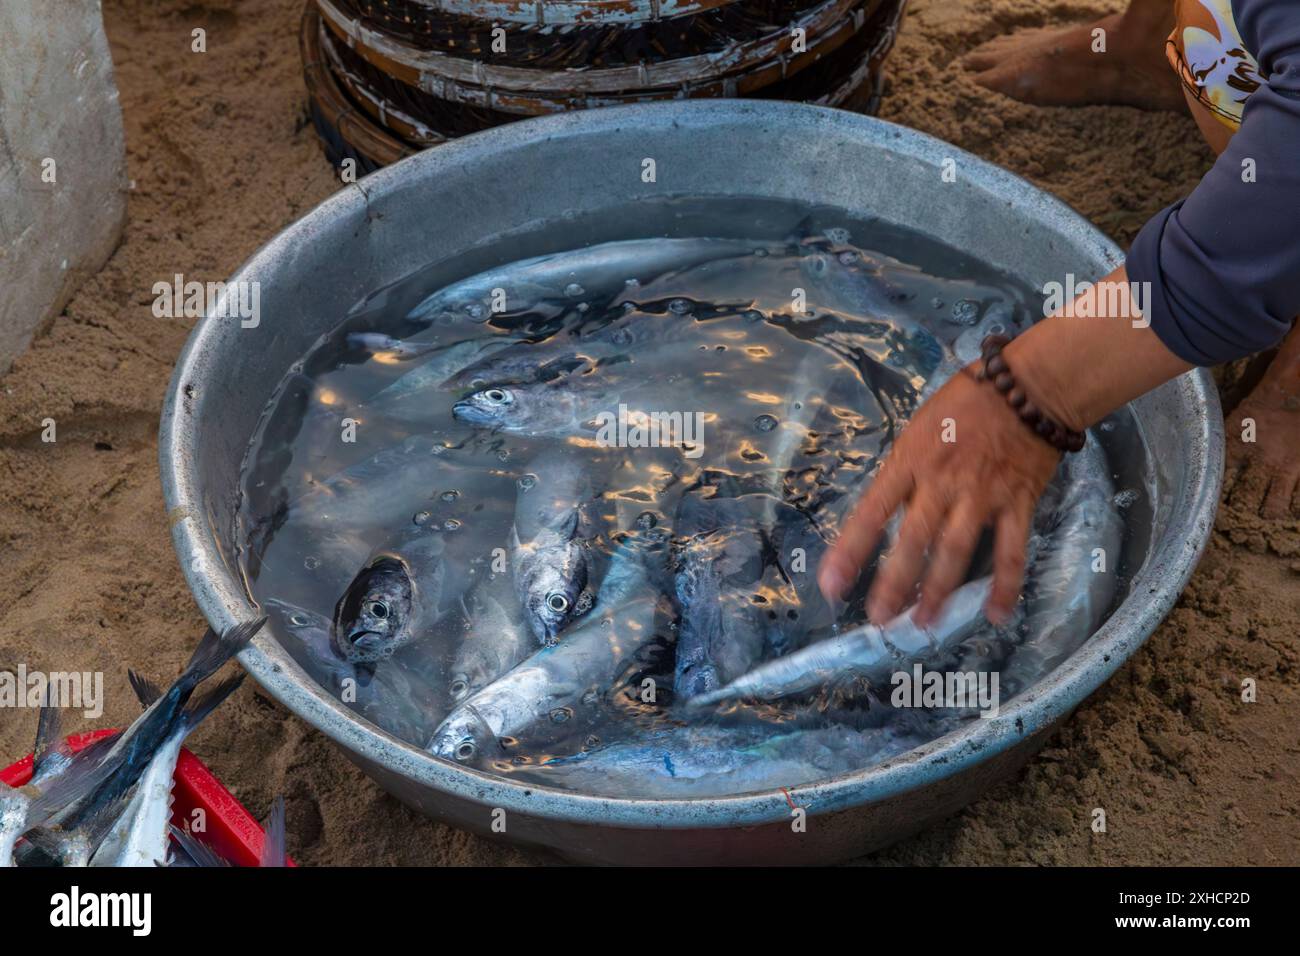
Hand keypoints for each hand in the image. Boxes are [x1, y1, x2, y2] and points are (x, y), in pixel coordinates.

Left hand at [818, 368, 1060, 625]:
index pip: (872, 511)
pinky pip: (1011, 550)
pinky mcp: (1018, 504)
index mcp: (910, 461)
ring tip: (923, 622)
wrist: (1028, 387)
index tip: (831, 584)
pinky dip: (1005, 585)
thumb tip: (887, 510)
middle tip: (879, 618)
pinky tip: (995, 613)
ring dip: (939, 590)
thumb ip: (904, 470)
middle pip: (913, 539)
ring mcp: (981, 496)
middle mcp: (942, 482)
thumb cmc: (966, 401)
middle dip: (894, 582)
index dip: (850, 550)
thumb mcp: (918, 427)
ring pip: (955, 550)